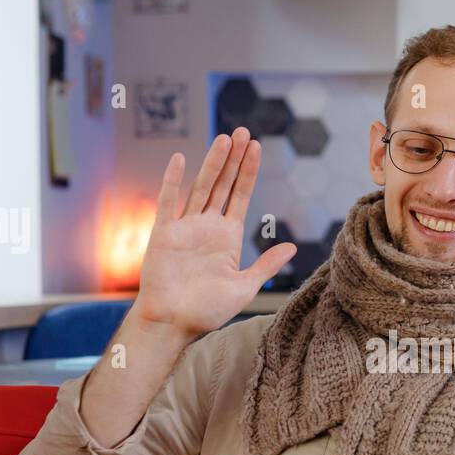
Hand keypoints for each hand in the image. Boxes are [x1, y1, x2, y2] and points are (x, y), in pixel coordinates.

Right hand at [131, 128, 296, 337]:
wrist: (173, 323)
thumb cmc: (207, 310)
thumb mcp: (244, 286)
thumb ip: (266, 265)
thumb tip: (291, 247)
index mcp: (227, 237)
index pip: (240, 196)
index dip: (249, 172)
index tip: (257, 147)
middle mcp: (206, 226)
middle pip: (222, 184)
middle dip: (234, 159)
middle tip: (244, 131)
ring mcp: (184, 227)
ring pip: (201, 187)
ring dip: (213, 163)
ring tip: (226, 138)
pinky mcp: (163, 234)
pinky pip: (168, 202)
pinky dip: (174, 180)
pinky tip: (181, 159)